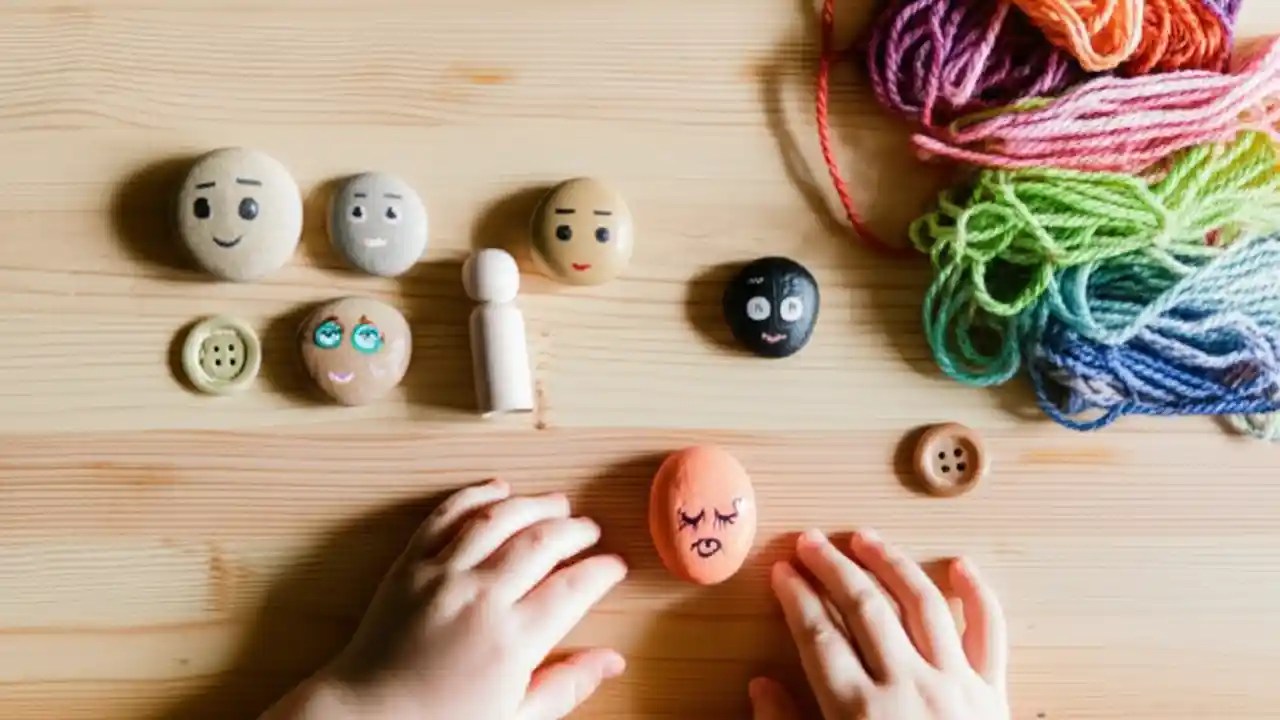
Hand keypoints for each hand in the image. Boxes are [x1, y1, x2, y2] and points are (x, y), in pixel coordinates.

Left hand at [263, 479, 628, 719]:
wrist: (364, 718)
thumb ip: (565, 686)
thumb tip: (613, 661)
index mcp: (512, 640)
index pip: (574, 589)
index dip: (602, 571)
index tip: (613, 566)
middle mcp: (480, 597)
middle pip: (542, 542)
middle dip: (575, 531)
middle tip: (590, 531)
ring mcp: (442, 575)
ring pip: (499, 519)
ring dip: (534, 504)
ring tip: (556, 503)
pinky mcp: (410, 564)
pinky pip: (447, 515)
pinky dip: (476, 495)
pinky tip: (498, 489)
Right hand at [750, 530, 1008, 719]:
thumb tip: (761, 687)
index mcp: (858, 712)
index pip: (818, 634)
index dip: (796, 597)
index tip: (781, 571)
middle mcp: (907, 688)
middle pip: (864, 606)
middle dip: (831, 566)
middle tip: (809, 541)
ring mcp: (955, 686)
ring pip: (921, 603)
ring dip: (890, 563)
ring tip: (864, 538)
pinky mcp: (995, 695)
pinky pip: (989, 634)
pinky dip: (978, 595)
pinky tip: (961, 566)